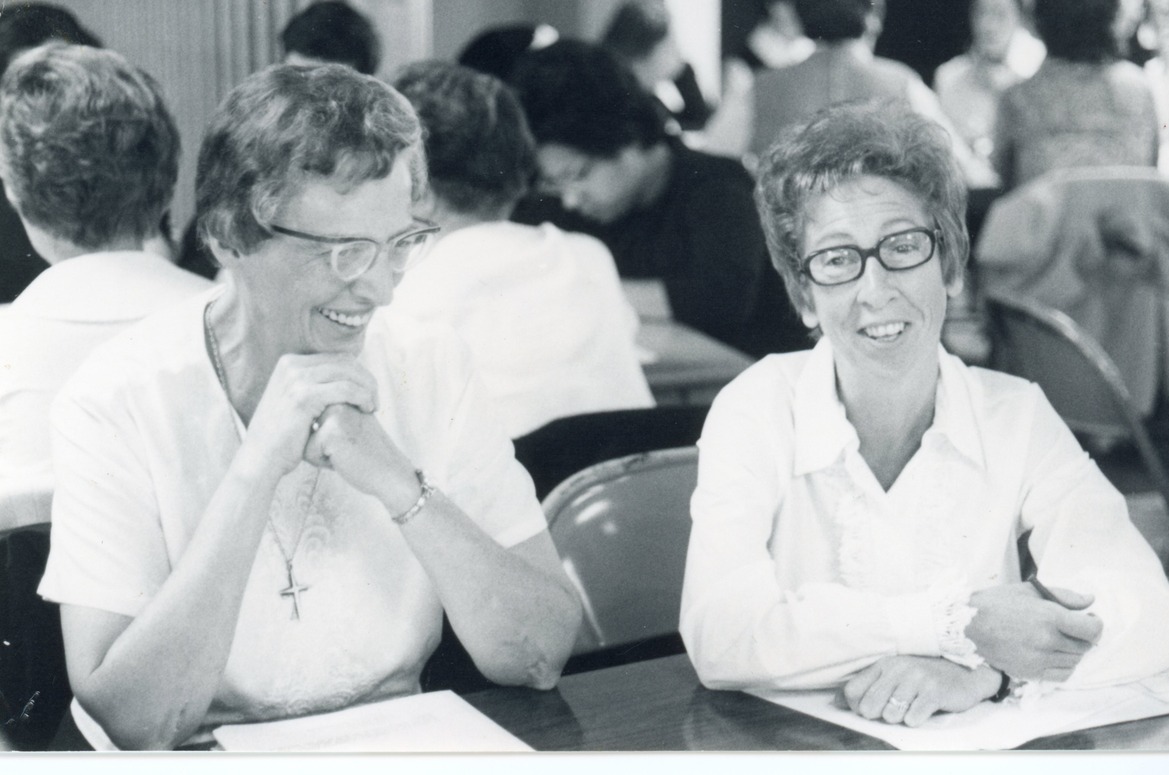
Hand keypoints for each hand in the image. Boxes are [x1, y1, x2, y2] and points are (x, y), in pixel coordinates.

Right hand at [237, 354, 378, 478]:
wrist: (261, 458)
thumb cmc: (282, 437)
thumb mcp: (293, 403)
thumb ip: (314, 386)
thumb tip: (342, 378)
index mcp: (290, 363)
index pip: (336, 358)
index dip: (357, 373)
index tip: (368, 392)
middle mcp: (291, 366)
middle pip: (344, 362)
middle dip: (365, 379)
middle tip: (375, 399)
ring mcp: (296, 379)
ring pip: (348, 373)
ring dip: (367, 388)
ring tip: (373, 406)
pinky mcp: (303, 396)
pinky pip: (346, 389)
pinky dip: (362, 397)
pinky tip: (368, 410)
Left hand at [303, 403, 419, 509]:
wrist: (392, 472)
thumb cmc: (366, 452)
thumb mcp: (348, 422)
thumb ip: (326, 412)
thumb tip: (298, 416)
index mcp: (342, 393)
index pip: (309, 418)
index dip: (323, 436)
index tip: (350, 438)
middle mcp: (338, 398)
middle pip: (303, 427)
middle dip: (319, 444)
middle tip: (349, 446)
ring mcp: (336, 413)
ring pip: (303, 439)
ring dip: (321, 453)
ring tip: (347, 452)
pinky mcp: (332, 432)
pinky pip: (308, 453)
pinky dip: (323, 463)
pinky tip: (346, 460)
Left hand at [837, 656, 1001, 726]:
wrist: (964, 673)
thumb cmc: (923, 678)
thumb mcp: (893, 676)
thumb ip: (865, 687)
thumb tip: (835, 702)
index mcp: (883, 665)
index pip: (852, 691)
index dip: (856, 708)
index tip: (869, 710)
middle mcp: (897, 669)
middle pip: (869, 705)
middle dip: (878, 716)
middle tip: (893, 711)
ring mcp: (916, 679)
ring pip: (890, 714)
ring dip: (898, 718)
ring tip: (909, 709)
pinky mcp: (934, 692)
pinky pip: (913, 717)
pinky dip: (915, 720)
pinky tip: (922, 711)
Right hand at [966, 583, 1102, 680]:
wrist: (967, 625)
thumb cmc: (997, 603)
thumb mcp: (1030, 590)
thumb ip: (1063, 595)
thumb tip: (1090, 601)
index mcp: (1049, 616)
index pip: (1092, 630)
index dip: (1095, 624)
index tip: (1089, 619)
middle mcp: (1047, 640)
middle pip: (1085, 646)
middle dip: (1083, 636)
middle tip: (1072, 627)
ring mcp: (1039, 659)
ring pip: (1075, 661)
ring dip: (1074, 651)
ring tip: (1059, 640)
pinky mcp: (1030, 672)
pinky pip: (1062, 674)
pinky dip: (1065, 665)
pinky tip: (1054, 654)